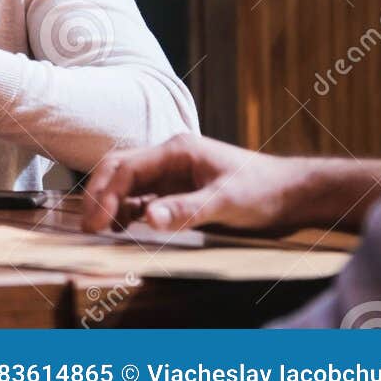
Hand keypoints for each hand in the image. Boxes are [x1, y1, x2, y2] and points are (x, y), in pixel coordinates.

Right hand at [81, 133, 307, 233]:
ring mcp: (172, 173)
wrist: (293, 193)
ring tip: (98, 229)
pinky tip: (122, 227)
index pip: (126, 168)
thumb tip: (148, 221)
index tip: (95, 222)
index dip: (105, 194)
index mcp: (176, 151)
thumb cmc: (264, 190)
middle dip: (99, 195)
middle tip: (87, 227)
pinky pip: (143, 197)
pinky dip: (127, 210)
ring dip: (110, 203)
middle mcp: (169, 157)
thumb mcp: (226, 202)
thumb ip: (186, 210)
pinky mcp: (178, 189)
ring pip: (127, 183)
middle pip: (119, 170)